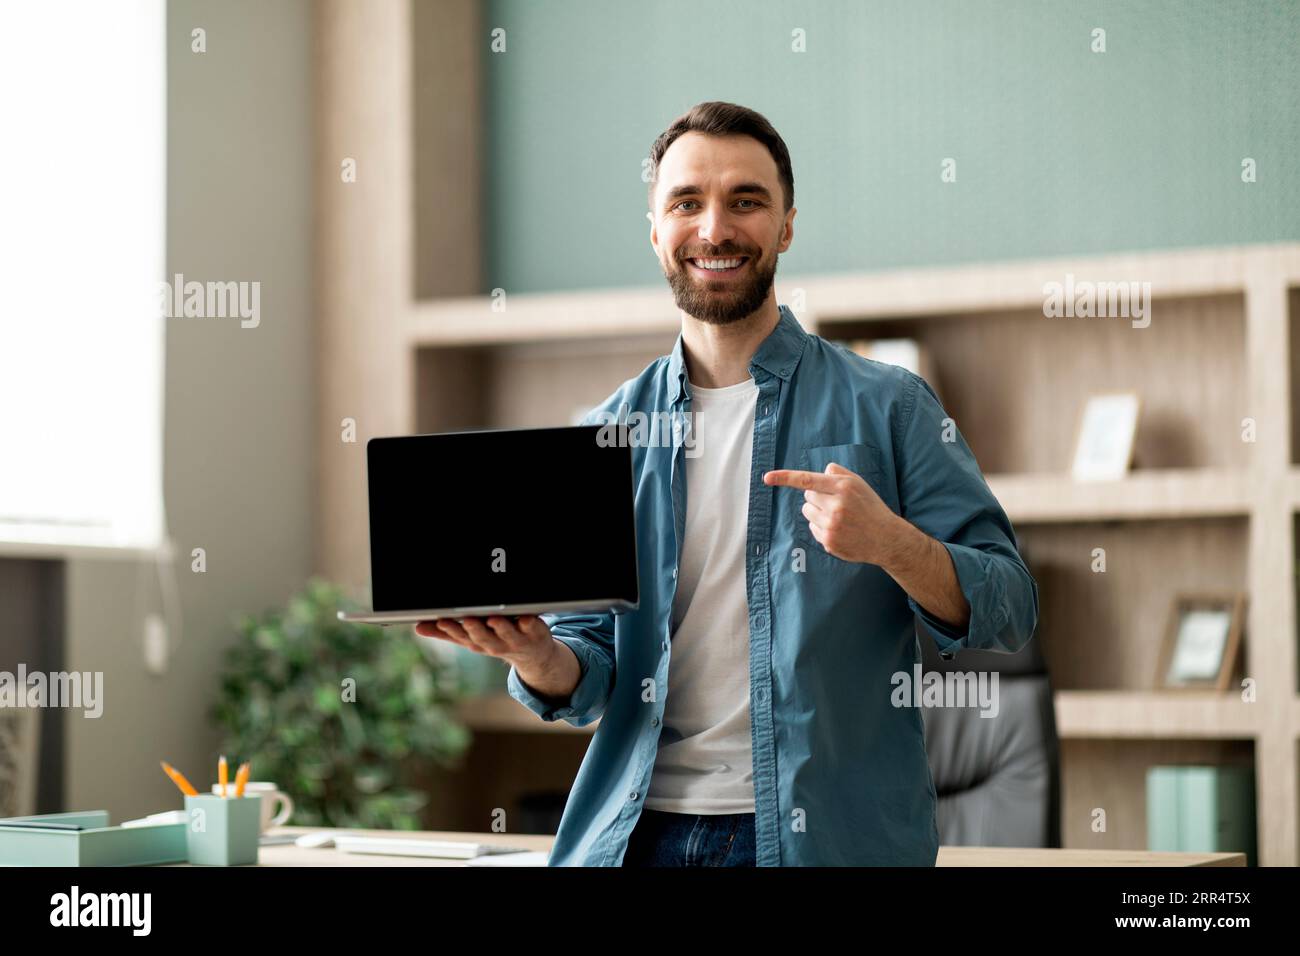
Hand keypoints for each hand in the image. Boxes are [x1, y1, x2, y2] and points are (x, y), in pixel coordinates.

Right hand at [414, 615, 555, 669]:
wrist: (533, 656)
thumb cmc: (497, 640)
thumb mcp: (471, 639)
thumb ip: (446, 632)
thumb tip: (419, 627)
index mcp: (478, 643)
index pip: (462, 636)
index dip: (452, 630)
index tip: (442, 621)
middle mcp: (496, 644)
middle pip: (483, 637)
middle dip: (475, 629)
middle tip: (469, 619)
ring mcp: (516, 639)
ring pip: (507, 633)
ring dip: (501, 627)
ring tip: (494, 618)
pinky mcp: (535, 633)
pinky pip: (533, 627)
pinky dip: (530, 623)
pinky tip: (525, 617)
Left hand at [763, 461, 901, 566]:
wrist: (886, 538)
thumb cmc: (870, 507)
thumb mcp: (859, 484)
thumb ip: (839, 474)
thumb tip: (822, 470)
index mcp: (843, 487)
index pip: (807, 480)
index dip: (785, 478)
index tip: (767, 478)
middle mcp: (836, 506)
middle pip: (807, 496)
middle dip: (817, 497)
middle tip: (836, 503)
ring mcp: (831, 526)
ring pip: (807, 512)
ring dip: (817, 512)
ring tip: (838, 516)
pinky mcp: (829, 541)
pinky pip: (813, 528)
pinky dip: (821, 527)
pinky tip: (839, 529)